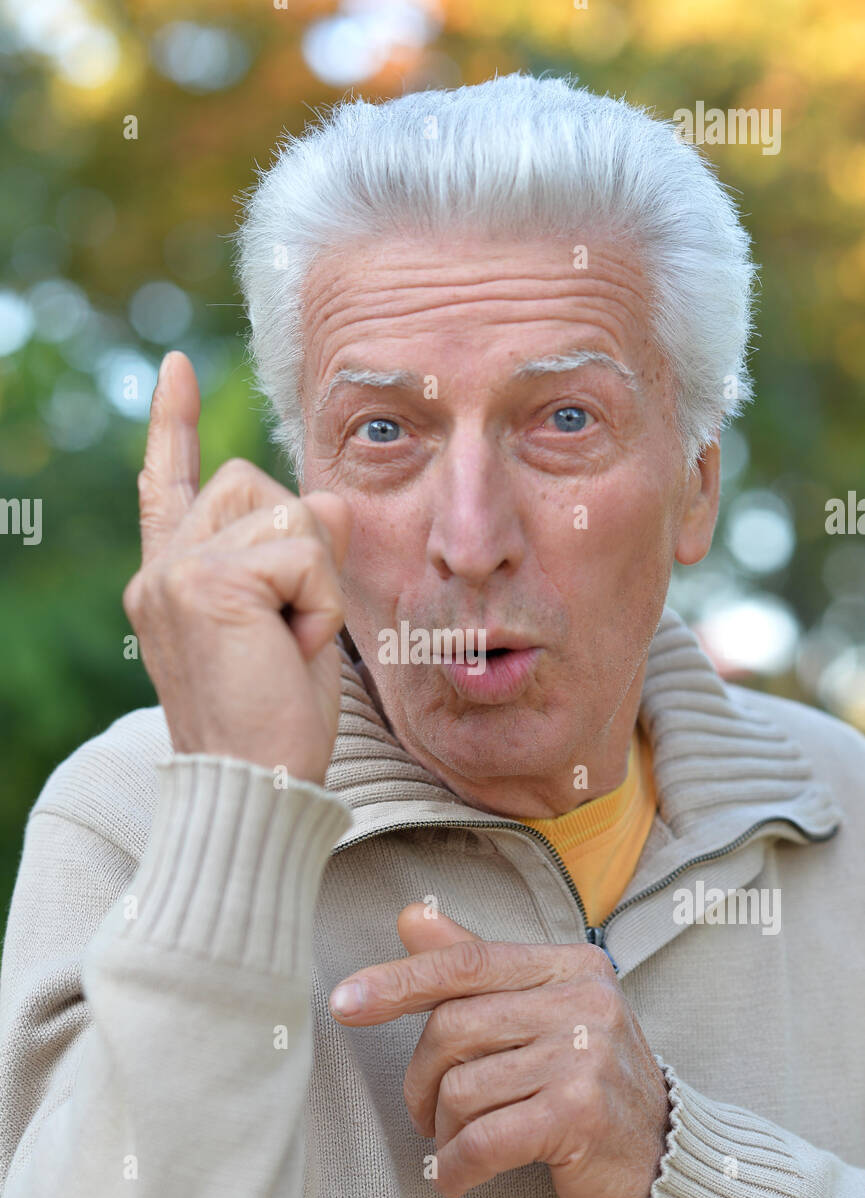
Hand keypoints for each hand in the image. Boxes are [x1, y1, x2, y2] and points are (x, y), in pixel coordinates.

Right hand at [123, 351, 351, 784]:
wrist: (257, 788)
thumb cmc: (277, 725)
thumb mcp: (298, 628)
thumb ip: (303, 560)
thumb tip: (333, 501)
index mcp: (174, 578)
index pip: (171, 484)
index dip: (173, 424)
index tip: (175, 368)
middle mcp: (163, 568)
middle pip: (253, 482)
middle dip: (297, 544)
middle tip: (290, 629)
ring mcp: (177, 570)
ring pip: (284, 510)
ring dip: (312, 576)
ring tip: (289, 642)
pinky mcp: (207, 580)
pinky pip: (304, 549)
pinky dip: (319, 601)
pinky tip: (293, 649)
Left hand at [329, 903, 670, 1197]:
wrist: (663, 1154)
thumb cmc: (587, 1076)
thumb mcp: (542, 1008)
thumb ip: (476, 965)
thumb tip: (409, 915)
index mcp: (570, 964)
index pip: (467, 962)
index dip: (398, 980)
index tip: (344, 1002)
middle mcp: (583, 1000)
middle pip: (453, 1027)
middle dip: (421, 1079)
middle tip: (425, 1111)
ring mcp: (585, 1056)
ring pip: (462, 1088)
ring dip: (443, 1131)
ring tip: (456, 1145)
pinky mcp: (580, 1115)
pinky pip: (484, 1139)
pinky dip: (457, 1166)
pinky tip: (455, 1178)